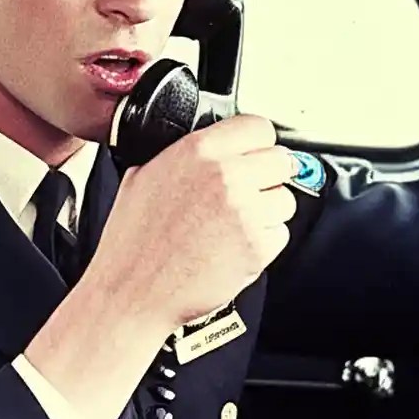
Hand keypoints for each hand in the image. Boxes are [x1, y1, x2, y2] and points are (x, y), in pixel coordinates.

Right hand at [85, 114, 298, 327]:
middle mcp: (226, 176)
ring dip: (267, 211)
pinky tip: (232, 248)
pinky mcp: (257, 246)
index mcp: (197, 151)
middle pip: (280, 161)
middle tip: (246, 193)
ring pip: (285, 199)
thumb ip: (180, 156)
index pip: (258, 126)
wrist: (133, 292)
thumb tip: (206, 149)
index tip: (253, 154)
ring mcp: (245, 212)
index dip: (257, 143)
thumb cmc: (133, 243)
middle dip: (267, 177)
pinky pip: (279, 234)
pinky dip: (263, 242)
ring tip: (233, 226)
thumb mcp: (142, 178)